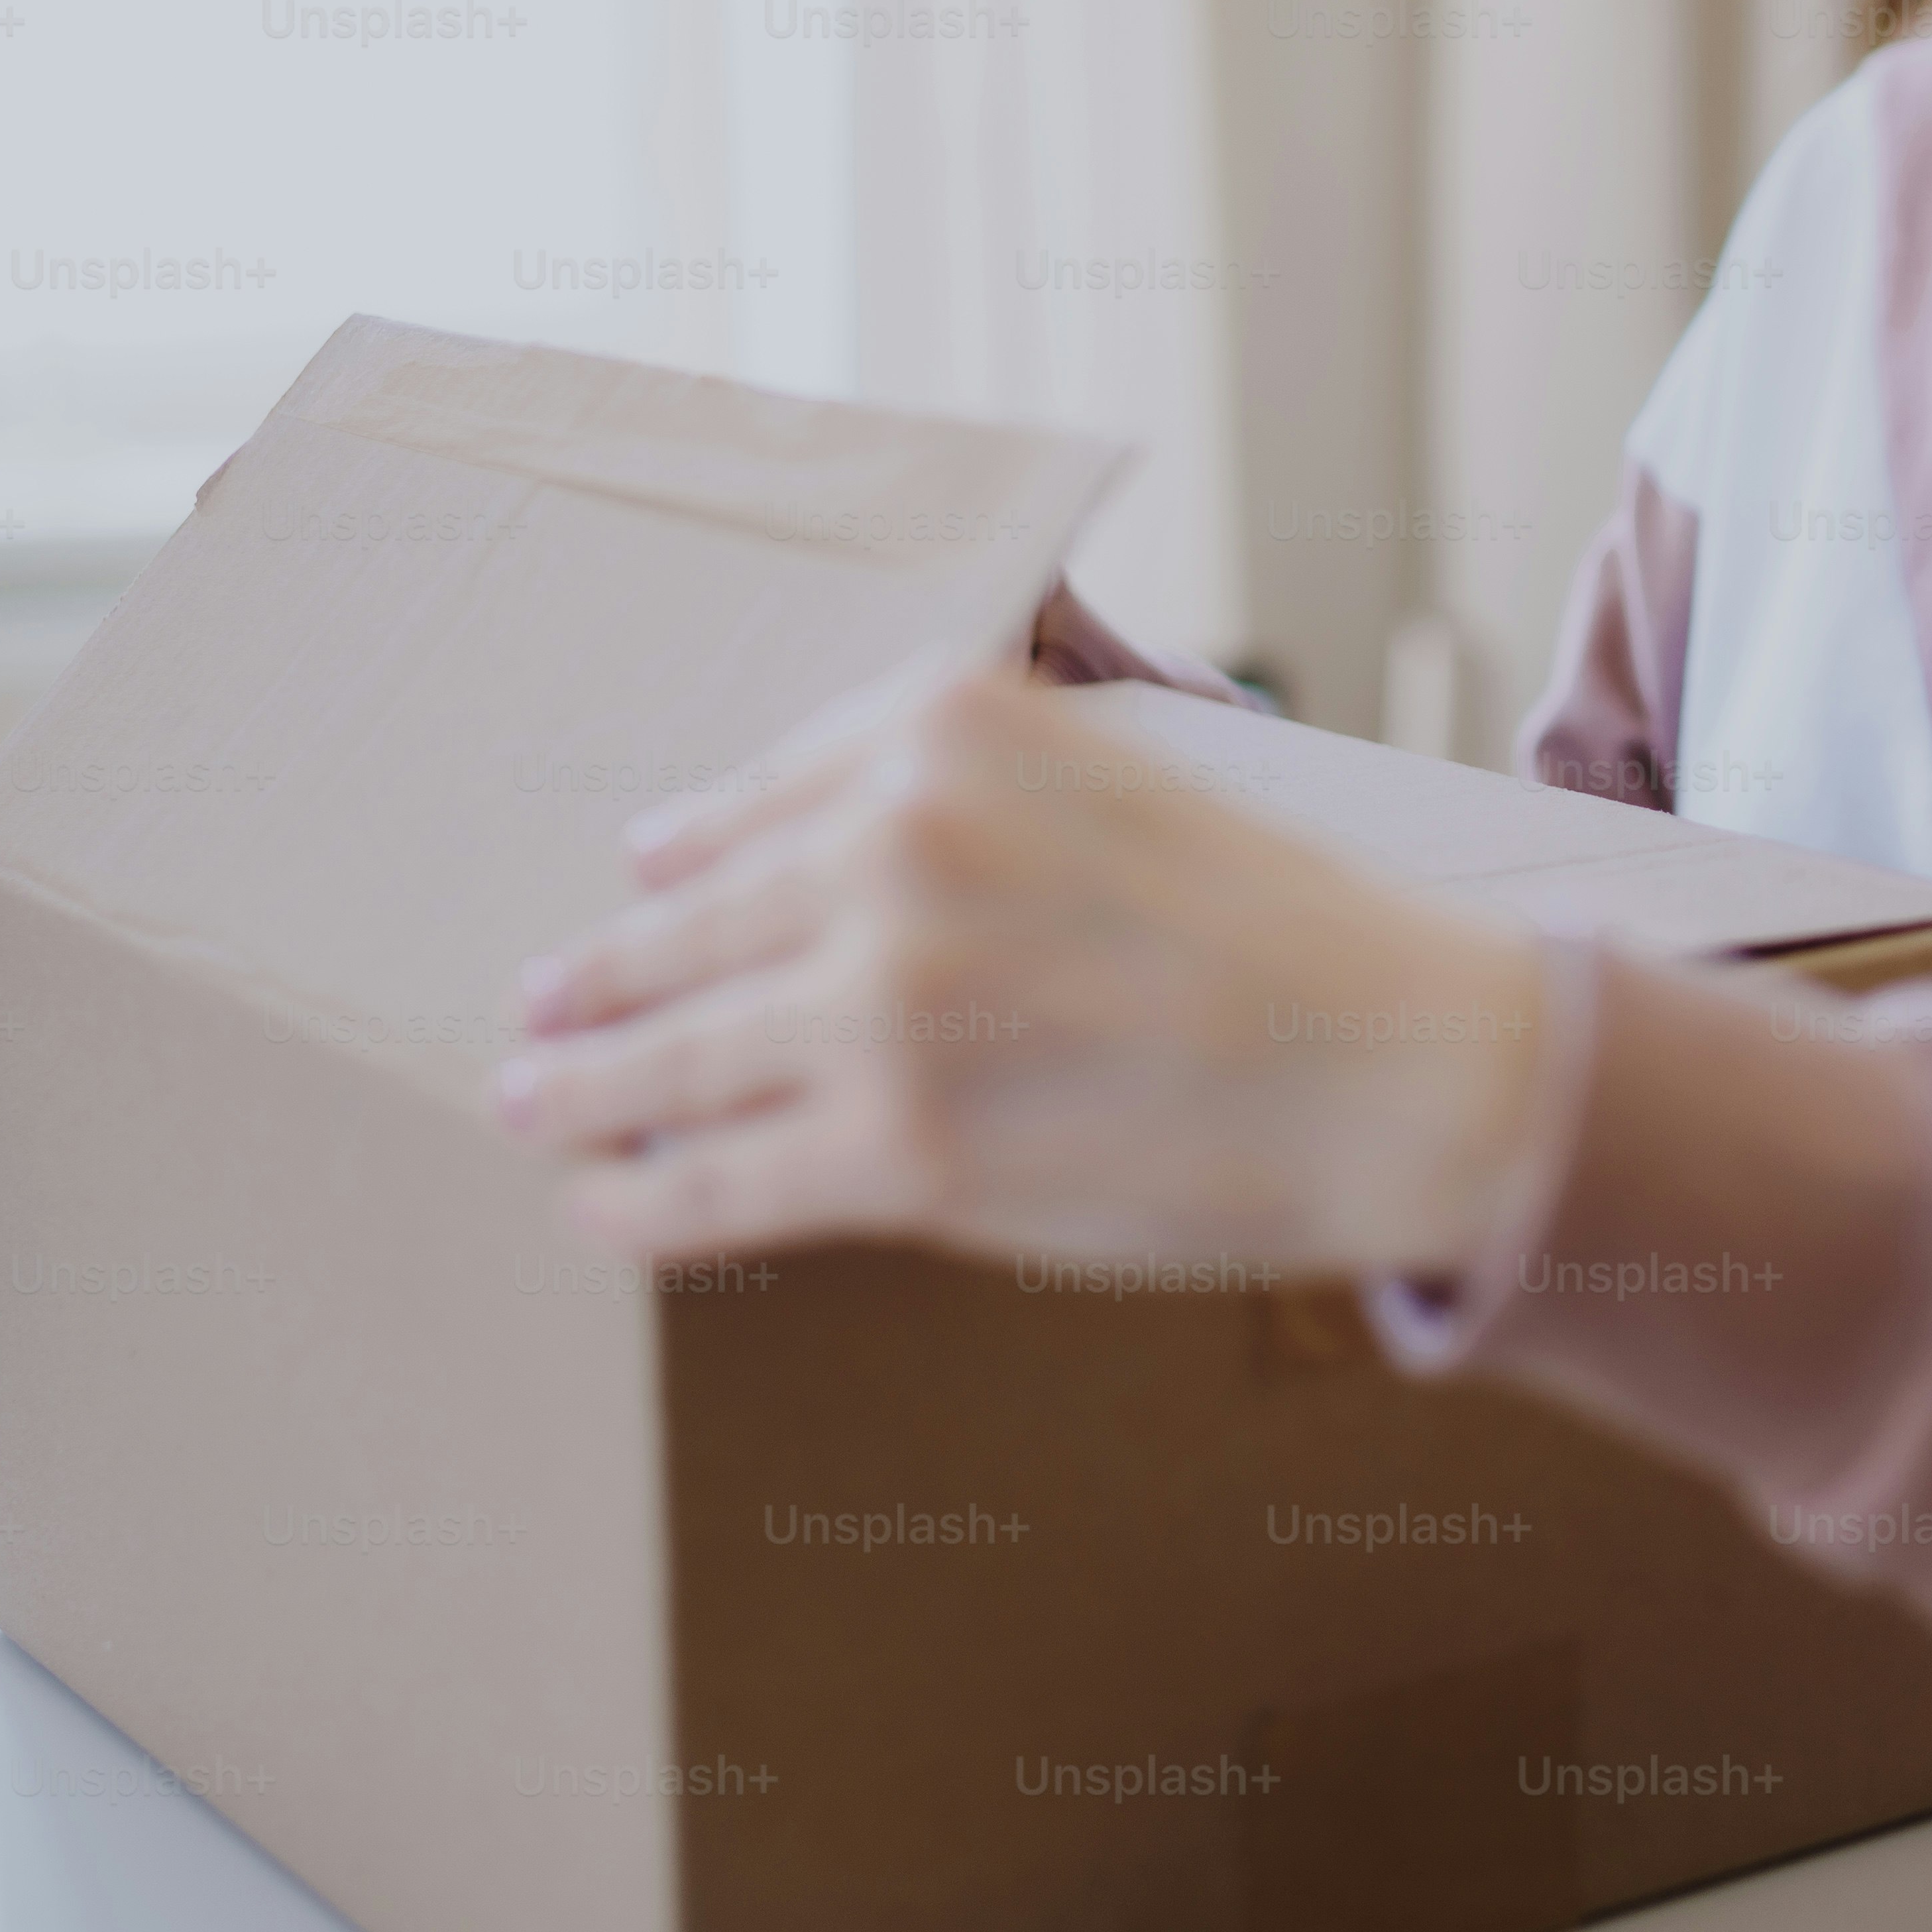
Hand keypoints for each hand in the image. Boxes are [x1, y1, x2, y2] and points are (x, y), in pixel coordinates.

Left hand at [494, 661, 1552, 1276]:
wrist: (1398, 1064)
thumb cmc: (1276, 927)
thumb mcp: (1119, 766)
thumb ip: (964, 785)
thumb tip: (799, 843)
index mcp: (948, 729)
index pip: (756, 800)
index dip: (679, 860)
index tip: (631, 886)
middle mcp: (893, 846)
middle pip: (688, 928)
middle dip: (597, 980)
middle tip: (538, 1005)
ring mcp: (884, 1003)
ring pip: (673, 1058)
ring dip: (583, 1088)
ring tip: (533, 1101)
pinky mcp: (897, 1152)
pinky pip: (715, 1180)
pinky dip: (637, 1197)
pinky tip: (597, 1202)